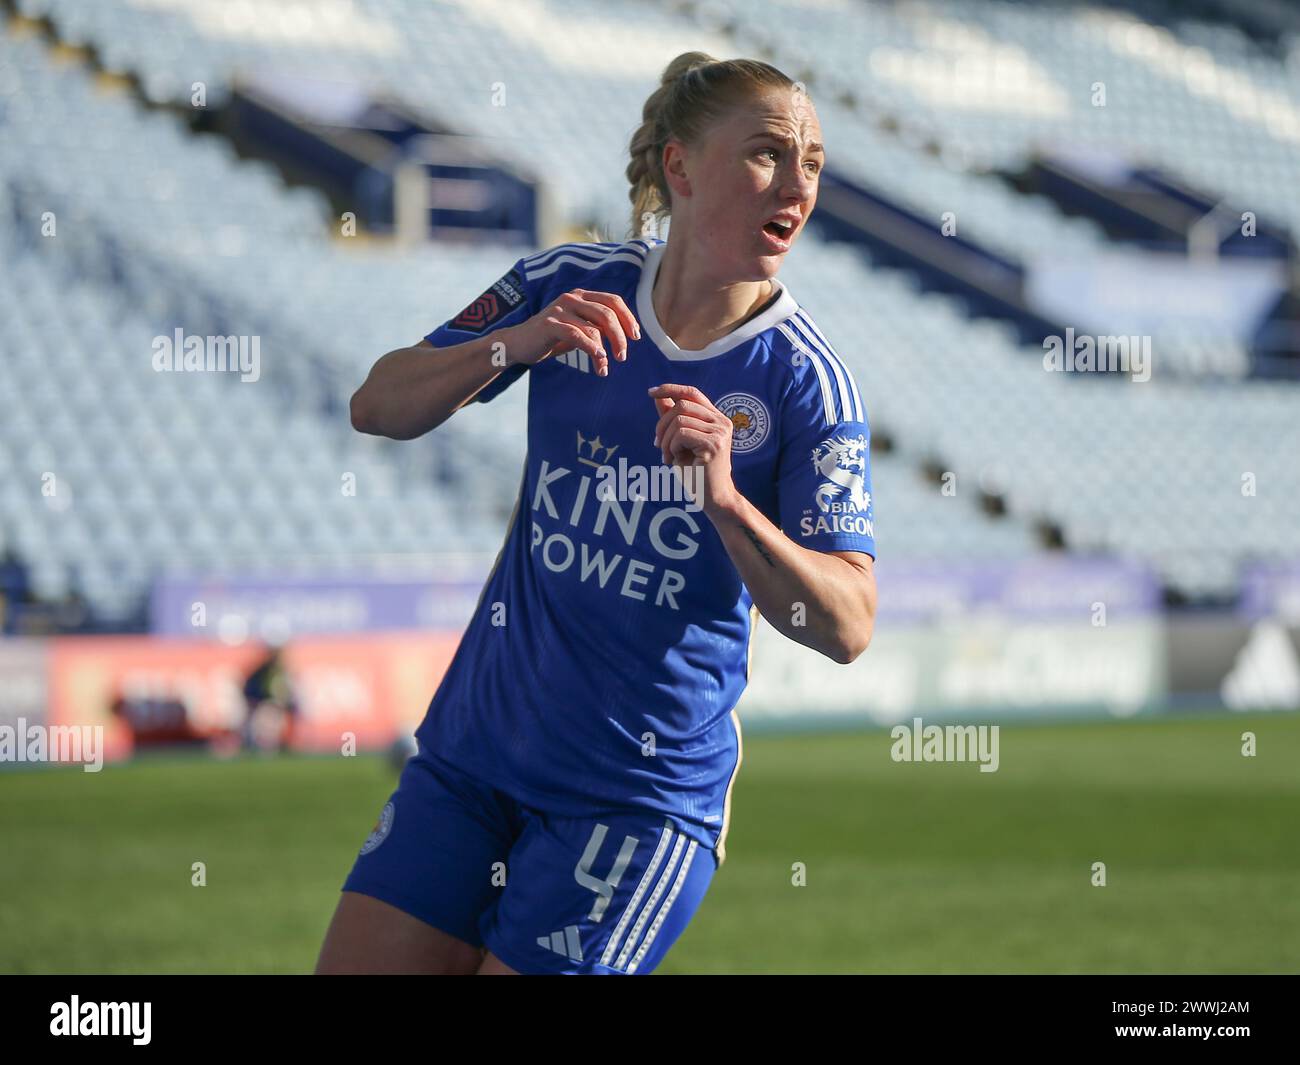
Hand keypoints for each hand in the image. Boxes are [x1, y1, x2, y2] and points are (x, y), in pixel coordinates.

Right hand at [506, 289, 639, 374]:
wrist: (518, 343)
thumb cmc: (551, 338)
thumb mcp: (578, 329)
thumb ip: (597, 329)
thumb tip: (623, 338)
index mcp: (582, 296)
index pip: (613, 301)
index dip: (628, 318)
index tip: (636, 337)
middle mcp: (572, 298)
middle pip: (607, 314)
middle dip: (620, 337)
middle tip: (622, 357)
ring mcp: (560, 309)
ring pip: (594, 328)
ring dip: (604, 351)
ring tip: (604, 368)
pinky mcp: (550, 324)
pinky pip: (577, 335)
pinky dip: (591, 348)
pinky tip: (599, 358)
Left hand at [648, 384, 738, 514]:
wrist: (712, 498)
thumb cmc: (696, 471)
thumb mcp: (680, 441)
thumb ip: (672, 418)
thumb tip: (659, 397)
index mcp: (716, 418)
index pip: (692, 393)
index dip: (670, 389)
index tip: (651, 392)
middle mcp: (721, 421)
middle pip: (682, 405)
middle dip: (662, 424)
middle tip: (657, 444)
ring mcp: (720, 432)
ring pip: (679, 420)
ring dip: (665, 440)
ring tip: (667, 456)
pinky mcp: (714, 445)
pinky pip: (681, 435)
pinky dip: (671, 447)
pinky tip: (675, 461)